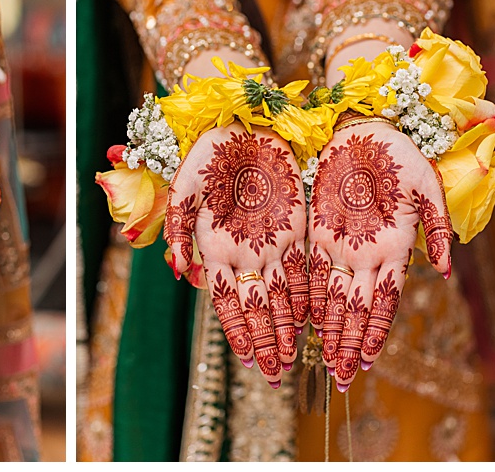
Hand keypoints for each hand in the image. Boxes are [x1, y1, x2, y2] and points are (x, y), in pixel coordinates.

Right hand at [164, 124, 309, 385]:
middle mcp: (245, 252)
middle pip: (258, 307)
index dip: (240, 331)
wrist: (242, 121)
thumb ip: (179, 226)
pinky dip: (308, 293)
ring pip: (282, 294)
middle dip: (268, 340)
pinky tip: (315, 319)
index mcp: (216, 247)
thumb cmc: (208, 151)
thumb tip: (179, 267)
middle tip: (279, 373)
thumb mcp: (187, 185)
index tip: (251, 359)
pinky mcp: (295, 225)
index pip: (228, 302)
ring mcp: (271, 241)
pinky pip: (303, 266)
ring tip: (297, 357)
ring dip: (289, 326)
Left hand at [307, 119, 455, 391]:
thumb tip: (446, 269)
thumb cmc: (400, 152)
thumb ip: (436, 227)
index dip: (376, 333)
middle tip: (340, 379)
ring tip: (323, 363)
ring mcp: (341, 244)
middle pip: (356, 309)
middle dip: (349, 345)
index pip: (385, 301)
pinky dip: (306, 301)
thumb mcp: (426, 186)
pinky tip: (302, 327)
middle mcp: (366, 253)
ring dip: (328, 333)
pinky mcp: (316, 231)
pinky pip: (309, 272)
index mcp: (395, 247)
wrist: (365, 124)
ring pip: (332, 299)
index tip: (368, 362)